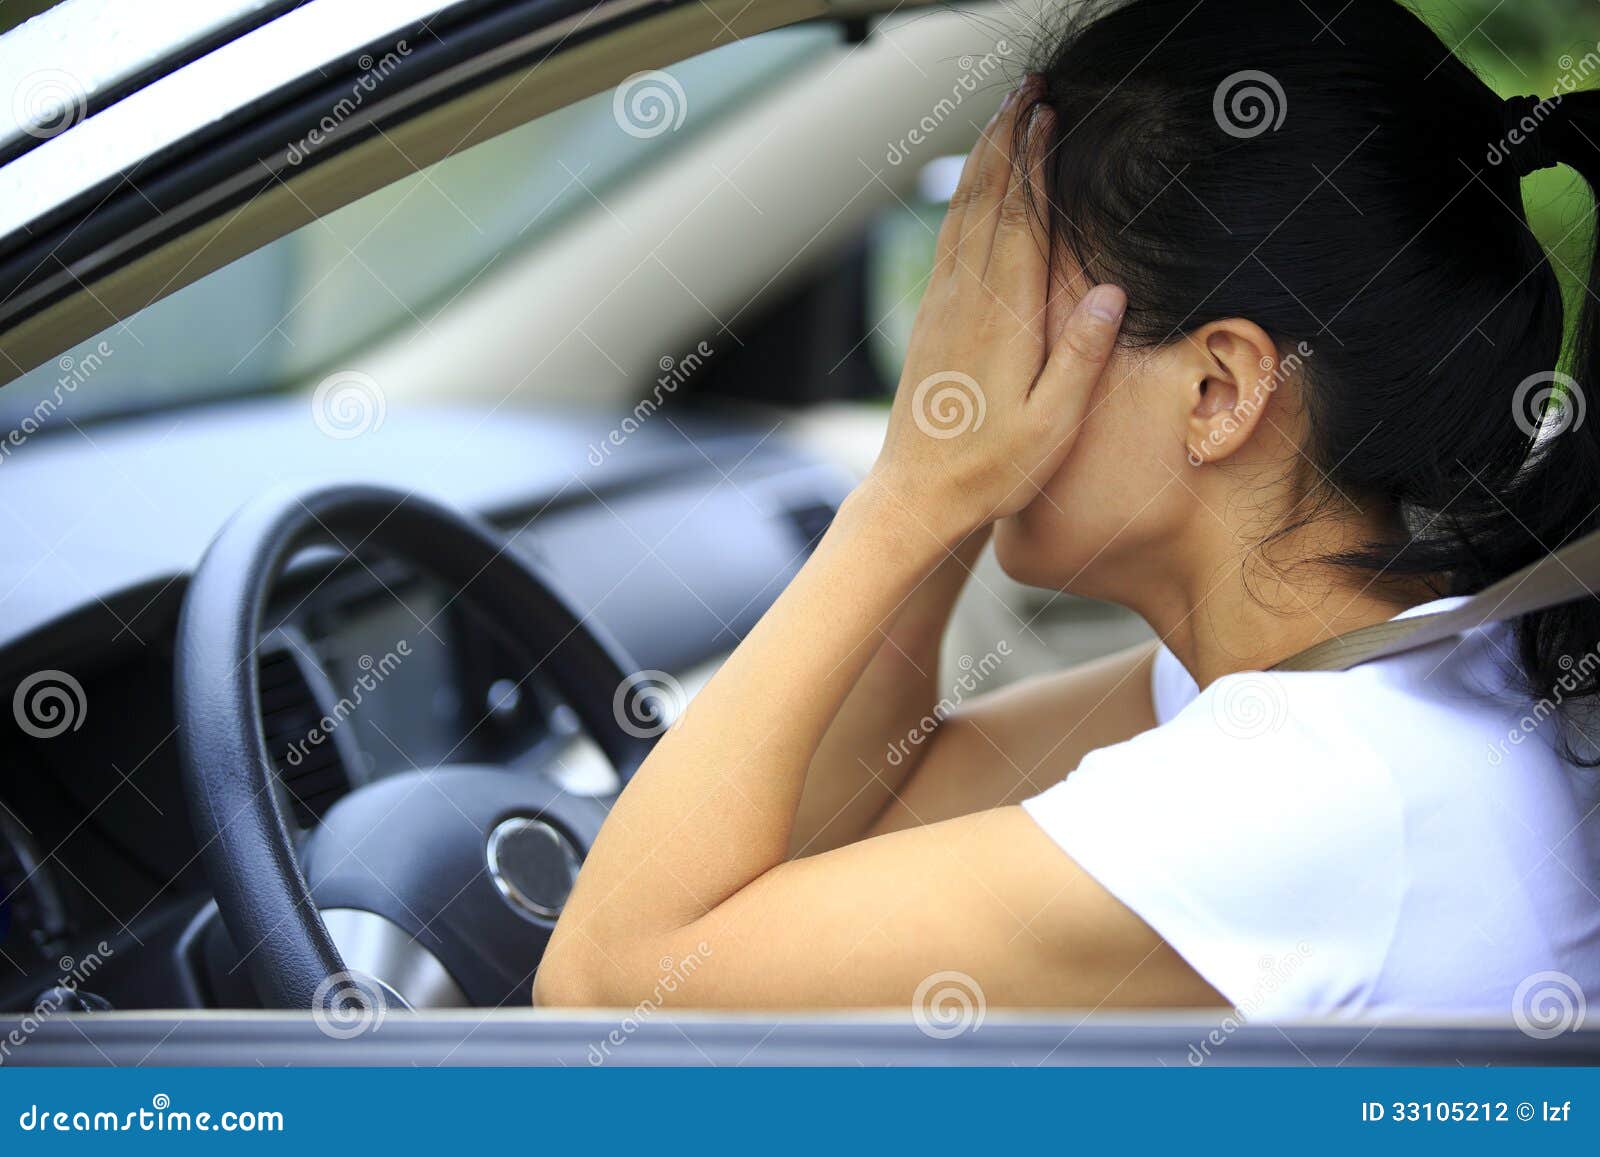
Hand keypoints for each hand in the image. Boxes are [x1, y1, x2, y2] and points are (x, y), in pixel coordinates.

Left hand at [868, 83, 1125, 545]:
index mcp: (1001, 319)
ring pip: (961, 214)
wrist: (916, 496)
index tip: (1049, 114)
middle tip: (1028, 89)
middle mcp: (965, 301)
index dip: (1035, 164)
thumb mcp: (1052, 427)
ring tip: (1005, 116)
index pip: (1021, 221)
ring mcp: (941, 306)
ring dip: (984, 160)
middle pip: (986, 201)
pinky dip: (965, 200)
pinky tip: (974, 187)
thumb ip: (1082, 357)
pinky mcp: (929, 319)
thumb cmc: (991, 470)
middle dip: (1008, 140)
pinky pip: (947, 242)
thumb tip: (1110, 290)